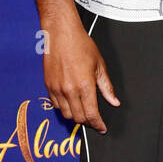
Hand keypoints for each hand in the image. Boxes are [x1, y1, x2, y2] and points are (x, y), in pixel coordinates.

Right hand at [42, 18, 120, 132]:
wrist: (61, 33)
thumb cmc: (81, 45)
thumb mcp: (99, 65)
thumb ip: (106, 87)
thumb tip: (114, 102)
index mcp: (85, 86)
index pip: (91, 114)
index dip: (98, 124)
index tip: (102, 128)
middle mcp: (69, 90)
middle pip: (78, 118)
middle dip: (87, 122)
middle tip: (93, 120)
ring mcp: (57, 88)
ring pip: (66, 114)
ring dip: (75, 116)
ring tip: (82, 112)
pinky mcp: (48, 85)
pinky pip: (55, 105)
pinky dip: (64, 108)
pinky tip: (70, 103)